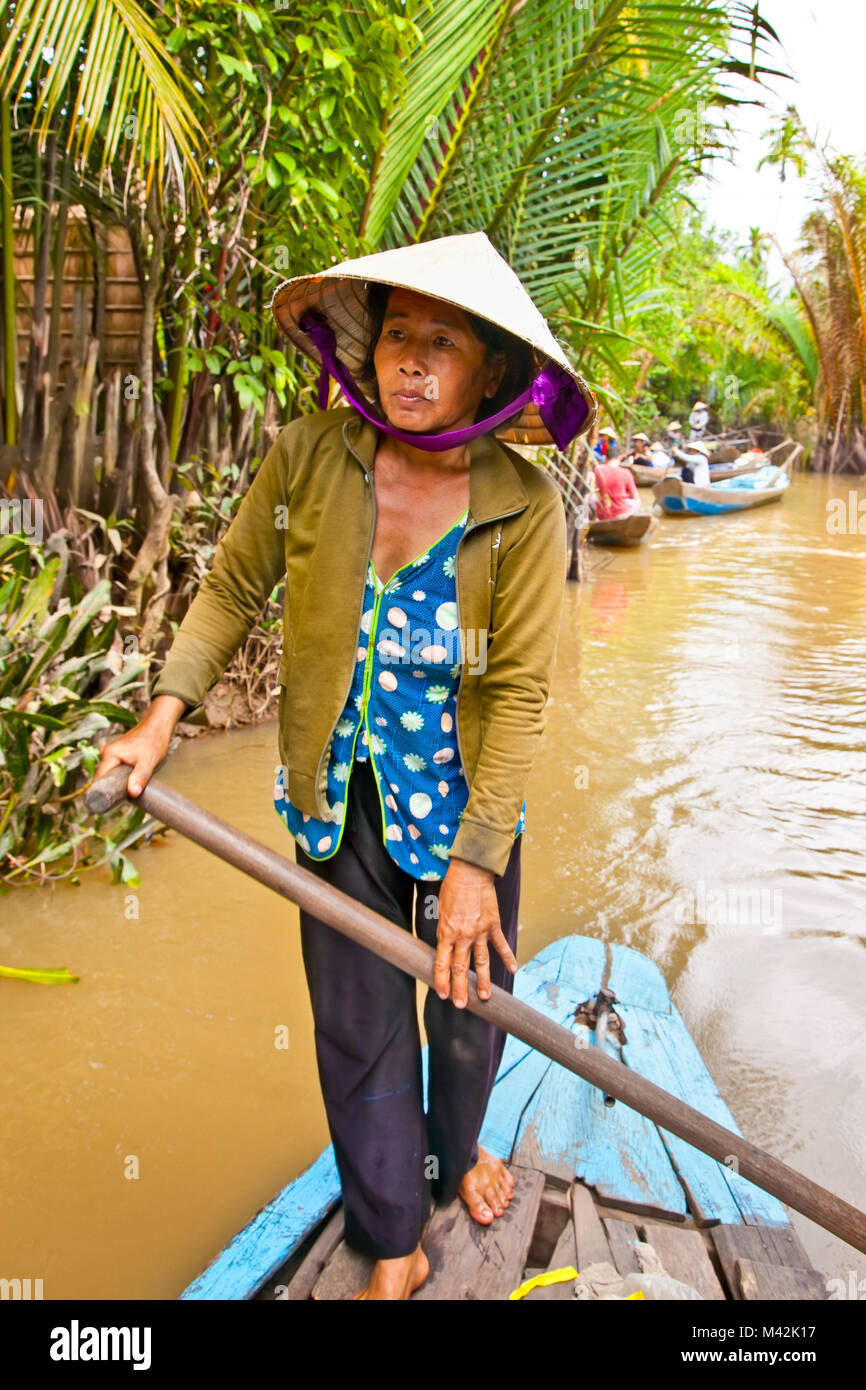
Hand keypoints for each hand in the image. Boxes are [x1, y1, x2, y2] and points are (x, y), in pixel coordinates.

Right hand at [91, 695, 184, 797]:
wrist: (158, 728)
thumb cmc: (154, 742)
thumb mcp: (148, 762)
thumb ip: (140, 777)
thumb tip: (132, 793)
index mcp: (109, 754)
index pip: (99, 779)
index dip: (102, 793)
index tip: (108, 805)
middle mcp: (106, 753)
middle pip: (103, 778)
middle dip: (111, 789)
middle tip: (123, 798)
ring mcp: (110, 754)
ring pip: (109, 775)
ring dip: (116, 784)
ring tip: (128, 791)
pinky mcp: (116, 756)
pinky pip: (114, 770)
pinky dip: (120, 778)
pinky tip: (129, 782)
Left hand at [433, 857, 517, 1008]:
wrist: (470, 873)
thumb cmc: (452, 889)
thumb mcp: (441, 911)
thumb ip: (444, 931)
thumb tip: (445, 947)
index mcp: (447, 932)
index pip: (442, 963)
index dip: (442, 980)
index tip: (442, 994)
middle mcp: (463, 936)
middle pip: (461, 967)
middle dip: (460, 988)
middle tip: (460, 1004)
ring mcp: (480, 932)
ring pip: (481, 962)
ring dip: (483, 981)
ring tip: (484, 997)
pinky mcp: (493, 925)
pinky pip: (501, 945)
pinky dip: (507, 957)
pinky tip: (512, 969)